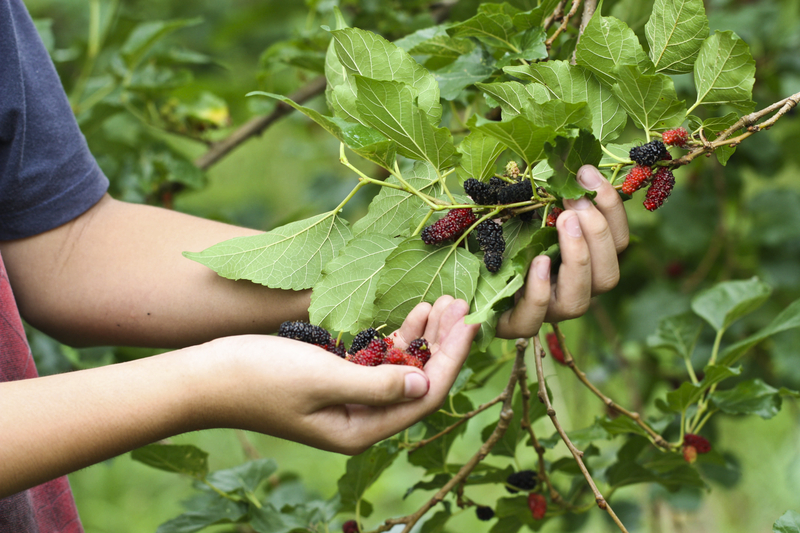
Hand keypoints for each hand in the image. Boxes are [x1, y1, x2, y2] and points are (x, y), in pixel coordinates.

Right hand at [200, 296, 478, 454]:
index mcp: (361, 429)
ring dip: (422, 336)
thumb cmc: (259, 377)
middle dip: (443, 344)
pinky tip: (412, 315)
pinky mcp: (335, 379)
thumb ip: (378, 383)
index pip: (424, 395)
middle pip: (418, 380)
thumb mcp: (323, 378)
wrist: (206, 375)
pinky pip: (378, 359)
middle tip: (461, 304)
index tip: (471, 322)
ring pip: (400, 367)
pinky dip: (395, 338)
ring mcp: (348, 399)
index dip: (452, 359)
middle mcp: (361, 419)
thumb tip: (427, 384)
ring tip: (442, 302)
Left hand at [496, 165, 628, 338]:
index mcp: (582, 261)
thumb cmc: (492, 231)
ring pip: (580, 300)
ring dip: (578, 258)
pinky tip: (538, 261)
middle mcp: (571, 289)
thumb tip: (567, 157)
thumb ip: (544, 190)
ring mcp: (544, 311)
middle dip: (596, 234)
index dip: (611, 208)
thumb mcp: (519, 206)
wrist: (449, 269)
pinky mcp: (511, 324)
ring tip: (563, 223)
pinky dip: (539, 290)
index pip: (616, 242)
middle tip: (573, 202)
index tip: (588, 174)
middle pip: (608, 275)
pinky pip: (533, 318)